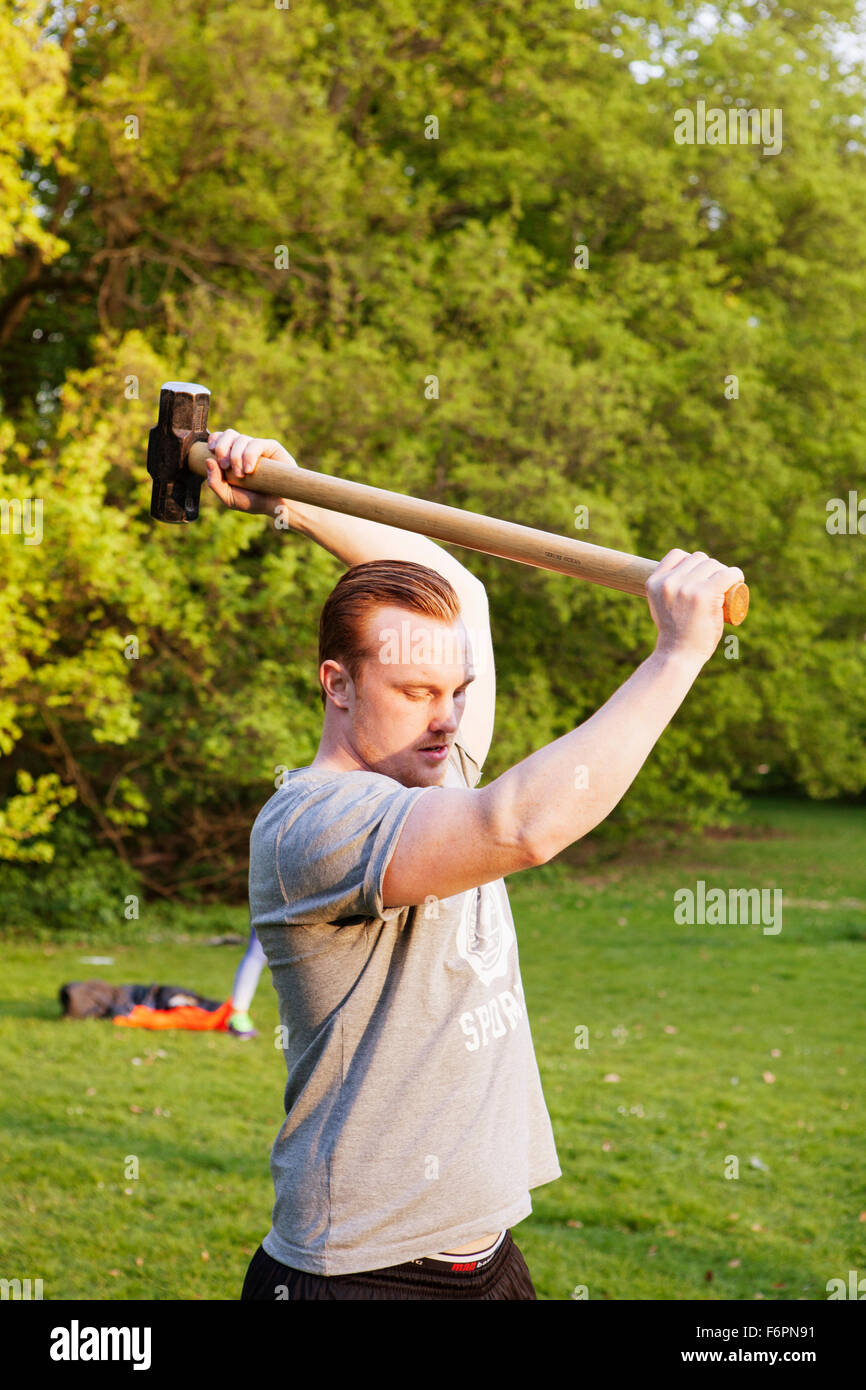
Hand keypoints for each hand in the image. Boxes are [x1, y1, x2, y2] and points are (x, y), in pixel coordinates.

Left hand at [204, 431, 297, 517]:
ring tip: (241, 475)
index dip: (214, 440)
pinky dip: (249, 455)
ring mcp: (257, 447)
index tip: (212, 452)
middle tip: (225, 466)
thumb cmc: (253, 501)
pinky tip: (249, 470)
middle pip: (229, 434)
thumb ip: (215, 482)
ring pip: (241, 439)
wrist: (278, 506)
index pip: (219, 438)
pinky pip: (256, 444)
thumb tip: (208, 460)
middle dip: (222, 448)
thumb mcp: (229, 497)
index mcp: (231, 456)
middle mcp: (243, 449)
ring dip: (236, 456)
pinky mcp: (271, 447)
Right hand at [646, 548, 744, 665]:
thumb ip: (666, 593)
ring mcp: (686, 587)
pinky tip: (737, 580)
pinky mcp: (704, 594)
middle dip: (710, 568)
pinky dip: (735, 575)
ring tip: (725, 587)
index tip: (700, 576)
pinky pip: (727, 574)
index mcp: (654, 582)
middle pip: (698, 558)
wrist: (678, 655)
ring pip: (713, 564)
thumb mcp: (661, 607)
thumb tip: (677, 579)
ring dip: (722, 572)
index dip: (691, 562)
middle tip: (716, 586)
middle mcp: (668, 581)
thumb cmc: (673, 635)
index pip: (677, 555)